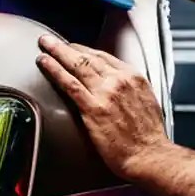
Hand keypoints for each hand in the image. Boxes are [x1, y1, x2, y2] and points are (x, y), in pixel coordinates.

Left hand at [36, 34, 169, 178]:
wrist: (149, 155)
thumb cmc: (148, 137)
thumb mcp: (146, 101)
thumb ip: (129, 89)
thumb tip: (118, 87)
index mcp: (132, 78)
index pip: (103, 56)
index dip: (84, 50)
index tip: (73, 48)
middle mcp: (119, 80)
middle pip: (87, 56)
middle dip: (66, 46)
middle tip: (51, 40)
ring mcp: (105, 93)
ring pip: (76, 64)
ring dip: (56, 51)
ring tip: (44, 45)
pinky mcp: (92, 108)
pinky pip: (69, 83)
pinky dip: (54, 70)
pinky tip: (44, 63)